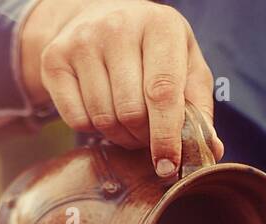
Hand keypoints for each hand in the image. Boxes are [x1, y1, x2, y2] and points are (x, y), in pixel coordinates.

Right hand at [20, 0, 223, 175]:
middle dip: (143, 137)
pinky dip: (92, 128)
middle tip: (147, 136)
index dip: (166, 135)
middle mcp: (118, 27)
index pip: (163, 91)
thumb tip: (210, 150)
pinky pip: (76, 119)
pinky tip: (101, 111)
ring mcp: (82, 42)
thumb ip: (198, 105)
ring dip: (119, 135)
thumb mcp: (185, 63)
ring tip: (127, 124)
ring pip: (103, 119)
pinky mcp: (54, 60)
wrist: (98, 17)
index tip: (168, 165)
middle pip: (130, 112)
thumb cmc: (151, 48)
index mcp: (160, 25)